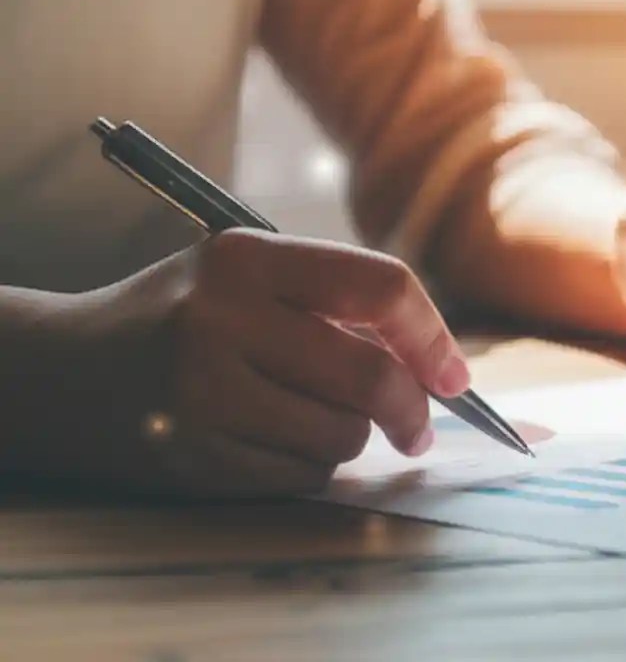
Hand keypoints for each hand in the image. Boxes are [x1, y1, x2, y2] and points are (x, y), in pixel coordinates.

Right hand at [67, 230, 465, 495]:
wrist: (60, 374)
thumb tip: (441, 368)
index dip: (433, 335)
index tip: (455, 375)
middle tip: (416, 428)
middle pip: (371, 376)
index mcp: (246, 258)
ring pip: (341, 436)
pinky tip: (263, 443)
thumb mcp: (244, 279)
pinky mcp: (191, 457)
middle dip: (411, 411)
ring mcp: (201, 393)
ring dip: (347, 438)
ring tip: (303, 418)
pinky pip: (300, 476)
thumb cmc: (181, 320)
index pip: (380, 285)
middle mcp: (221, 319)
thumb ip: (333, 305)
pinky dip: (304, 467)